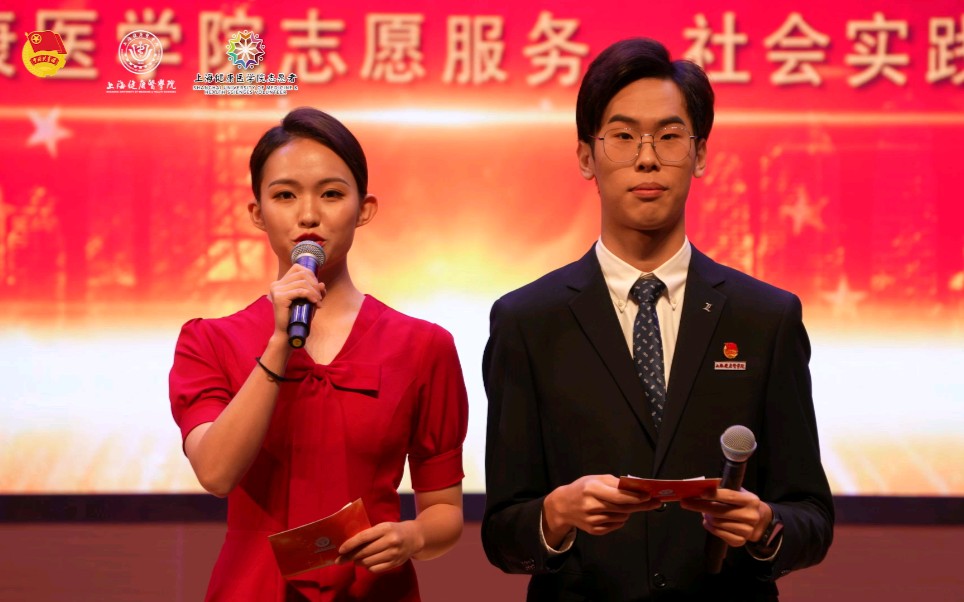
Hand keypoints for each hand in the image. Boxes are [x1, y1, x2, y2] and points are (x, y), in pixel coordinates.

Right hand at [267, 263, 325, 335]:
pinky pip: (300, 291)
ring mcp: (276, 290)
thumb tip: (322, 284)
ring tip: (318, 301)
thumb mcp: (309, 301)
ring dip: (314, 291)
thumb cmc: (298, 317)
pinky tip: (315, 302)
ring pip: (302, 282)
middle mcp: (276, 284)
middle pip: (301, 274)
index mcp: (280, 283)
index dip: (311, 274)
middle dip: (314, 283)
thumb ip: (315, 292)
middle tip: (319, 296)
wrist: (288, 333)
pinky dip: (310, 295)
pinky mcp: (279, 298)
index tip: (316, 287)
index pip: (297, 268)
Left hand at [337, 521, 423, 572]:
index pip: (363, 537)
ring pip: (368, 562)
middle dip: (350, 556)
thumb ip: (368, 533)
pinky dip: (367, 567)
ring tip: (355, 559)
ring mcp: (394, 553)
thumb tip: (347, 545)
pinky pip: (375, 569)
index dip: (350, 544)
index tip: (340, 550)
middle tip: (341, 559)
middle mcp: (390, 541)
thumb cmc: (394, 530)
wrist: (415, 537)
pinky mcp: (395, 563)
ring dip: (358, 562)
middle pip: (364, 552)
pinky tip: (366, 563)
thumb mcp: (383, 526)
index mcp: (385, 528)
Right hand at [543, 475, 660, 543]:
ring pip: (622, 517)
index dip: (636, 497)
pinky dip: (620, 519)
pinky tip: (614, 512)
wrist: (563, 506)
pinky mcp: (594, 530)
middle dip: (641, 505)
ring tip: (624, 505)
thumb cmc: (582, 488)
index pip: (619, 496)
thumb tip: (637, 487)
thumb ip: (615, 483)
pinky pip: (616, 525)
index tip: (650, 495)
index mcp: (592, 489)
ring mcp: (592, 520)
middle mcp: (592, 506)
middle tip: (654, 502)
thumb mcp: (596, 479)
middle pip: (624, 508)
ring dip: (628, 511)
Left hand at [679, 488, 771, 546]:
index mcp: (751, 500)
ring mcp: (746, 531)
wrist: (759, 522)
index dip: (714, 495)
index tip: (699, 493)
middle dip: (700, 506)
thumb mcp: (739, 493)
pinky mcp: (740, 541)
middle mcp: (751, 516)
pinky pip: (718, 533)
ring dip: (705, 516)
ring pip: (717, 523)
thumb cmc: (743, 503)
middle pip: (719, 511)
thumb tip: (701, 487)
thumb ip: (723, 489)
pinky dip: (710, 527)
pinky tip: (708, 521)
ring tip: (703, 511)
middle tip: (686, 502)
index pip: (729, 496)